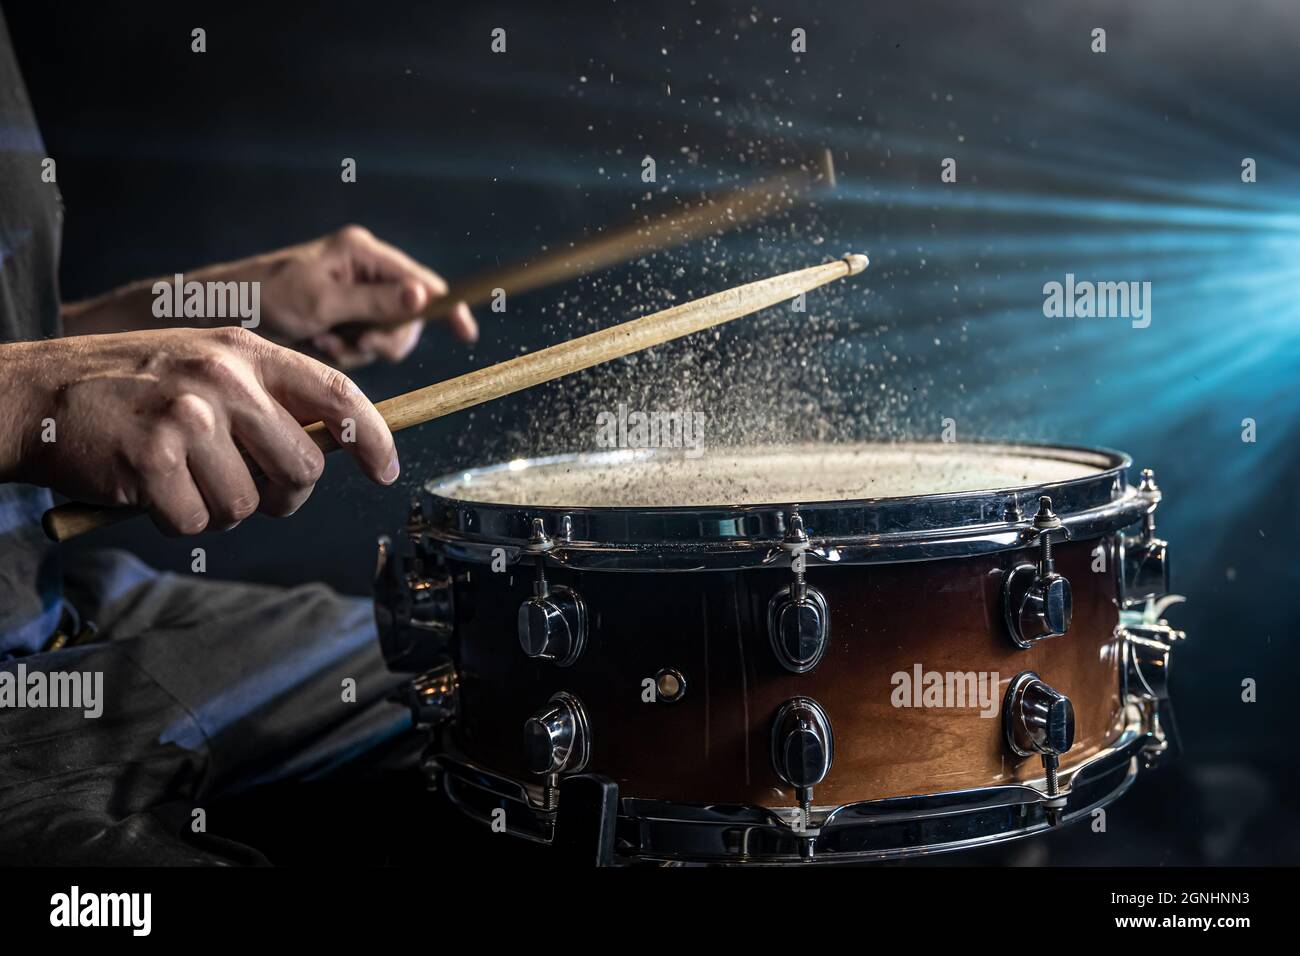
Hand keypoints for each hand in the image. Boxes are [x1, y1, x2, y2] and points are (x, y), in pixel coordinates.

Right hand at [2, 327, 398, 534]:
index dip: (373, 437)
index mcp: (246, 352)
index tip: (386, 470)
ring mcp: (188, 417)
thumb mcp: (206, 363)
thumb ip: (266, 397)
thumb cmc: (132, 388)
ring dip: (217, 506)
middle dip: (282, 493)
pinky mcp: (153, 459)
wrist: (37, 393)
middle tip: (243, 484)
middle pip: (303, 468)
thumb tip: (330, 447)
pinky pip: (197, 522)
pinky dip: (176, 520)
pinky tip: (150, 487)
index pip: (336, 395)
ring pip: (248, 504)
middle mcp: (224, 379)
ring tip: (180, 473)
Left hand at [249, 225, 477, 366]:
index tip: (465, 334)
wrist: (223, 311)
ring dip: (360, 348)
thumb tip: (422, 296)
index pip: (421, 281)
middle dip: (386, 337)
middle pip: (408, 314)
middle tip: (356, 344)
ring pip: (387, 334)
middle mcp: (364, 269)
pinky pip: (364, 343)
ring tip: (325, 341)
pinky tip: (319, 342)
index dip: (445, 308)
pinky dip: (346, 351)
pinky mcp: (344, 315)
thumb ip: (375, 301)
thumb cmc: (265, 296)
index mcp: (362, 253)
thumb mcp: (321, 302)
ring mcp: (354, 294)